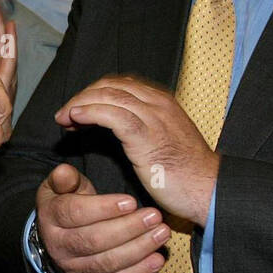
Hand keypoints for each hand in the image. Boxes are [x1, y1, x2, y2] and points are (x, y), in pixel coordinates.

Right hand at [36, 163, 169, 272]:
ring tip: (161, 234)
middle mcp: (58, 246)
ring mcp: (73, 268)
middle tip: (154, 216)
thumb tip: (64, 172)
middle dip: (128, 228)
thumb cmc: (67, 204)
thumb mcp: (60, 186)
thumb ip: (65, 178)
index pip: (74, 213)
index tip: (130, 201)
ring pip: (107, 262)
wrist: (60, 237)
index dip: (103, 208)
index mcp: (50, 218)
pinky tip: (157, 260)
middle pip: (93, 240)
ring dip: (138, 249)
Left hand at [55, 75, 217, 224]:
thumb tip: (111, 121)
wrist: (209, 189)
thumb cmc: (183, 171)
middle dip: (81, 97)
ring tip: (64, 119)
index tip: (76, 110)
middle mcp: (157, 103)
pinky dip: (90, 113)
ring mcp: (154, 118)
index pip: (118, 84)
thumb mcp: (161, 138)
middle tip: (64, 115)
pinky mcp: (147, 136)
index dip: (92, 93)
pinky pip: (112, 115)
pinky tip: (76, 119)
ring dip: (79, 105)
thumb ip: (140, 124)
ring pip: (107, 96)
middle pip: (108, 86)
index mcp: (161, 101)